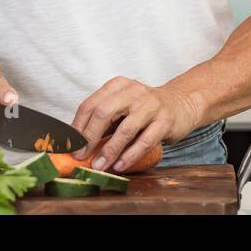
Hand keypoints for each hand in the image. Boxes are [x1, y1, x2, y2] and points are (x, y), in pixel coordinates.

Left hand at [71, 78, 199, 171]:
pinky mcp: (165, 120)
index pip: (90, 105)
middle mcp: (134, 91)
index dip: (77, 127)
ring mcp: (151, 105)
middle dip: (89, 137)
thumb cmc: (144, 109)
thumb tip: (78, 145)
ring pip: (125, 129)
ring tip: (99, 165)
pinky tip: (120, 165)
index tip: (70, 146)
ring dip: (109, 150)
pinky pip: (145, 141)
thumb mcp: (122, 107)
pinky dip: (130, 155)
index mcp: (118, 86)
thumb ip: (103, 121)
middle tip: (81, 156)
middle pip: (104, 112)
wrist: (180, 103)